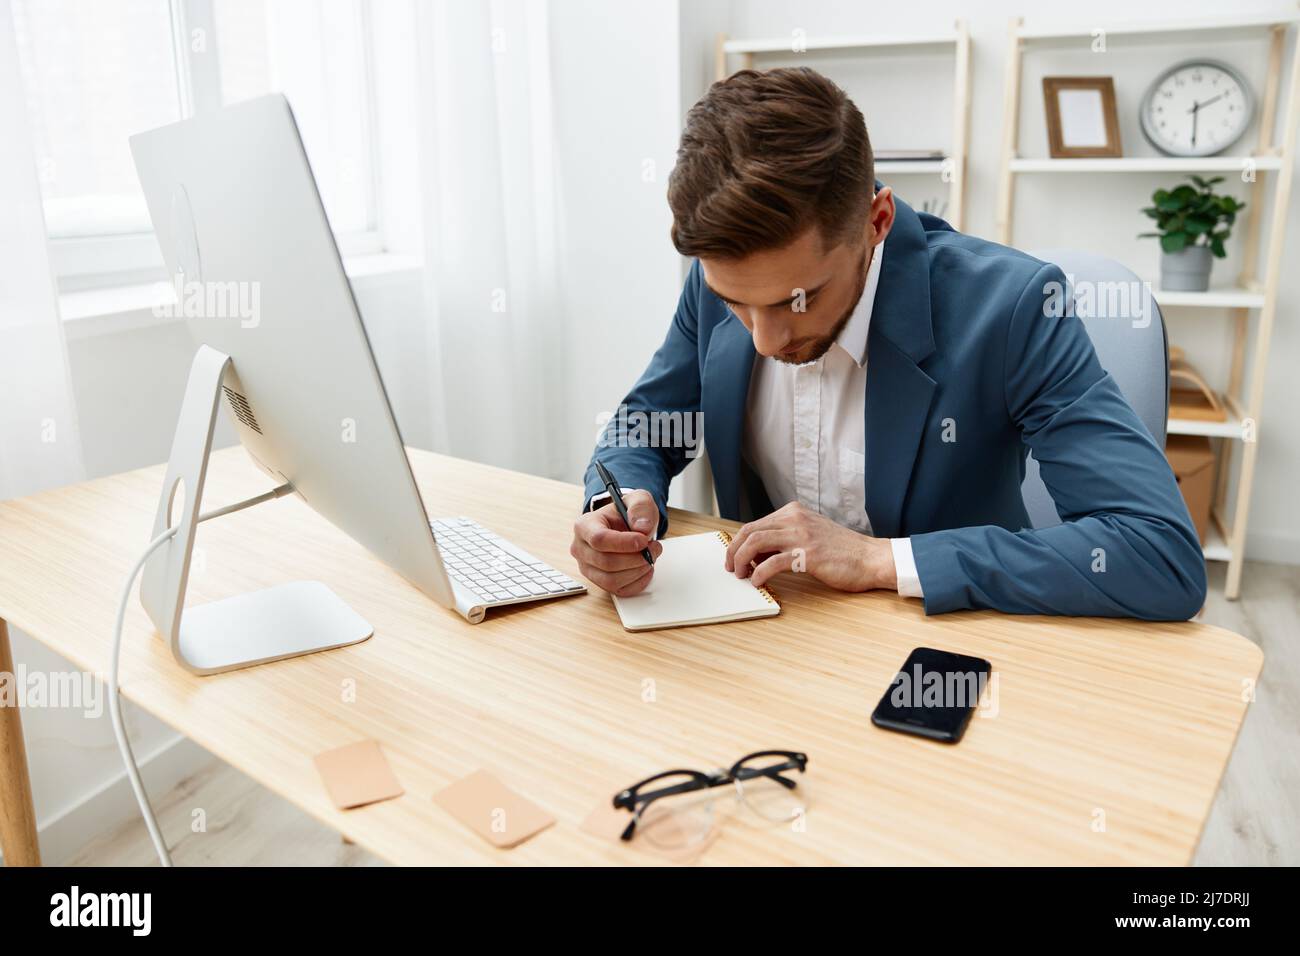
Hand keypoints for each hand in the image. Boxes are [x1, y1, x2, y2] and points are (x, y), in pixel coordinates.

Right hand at [571, 490, 663, 595]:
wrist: (625, 527)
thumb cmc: (627, 514)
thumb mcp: (638, 500)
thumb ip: (641, 507)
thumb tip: (641, 528)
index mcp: (584, 526)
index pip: (598, 539)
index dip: (624, 543)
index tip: (644, 540)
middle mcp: (581, 549)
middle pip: (606, 562)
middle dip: (636, 558)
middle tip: (654, 548)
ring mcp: (588, 568)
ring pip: (611, 580)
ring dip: (637, 571)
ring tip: (650, 557)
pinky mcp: (599, 582)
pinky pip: (619, 590)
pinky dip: (637, 582)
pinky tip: (644, 568)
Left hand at [723, 501, 897, 591]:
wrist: (870, 558)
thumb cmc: (842, 551)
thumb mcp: (809, 535)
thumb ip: (784, 539)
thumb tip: (756, 555)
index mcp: (793, 512)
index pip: (754, 524)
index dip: (738, 543)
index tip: (734, 558)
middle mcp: (795, 518)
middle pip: (749, 531)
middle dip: (733, 551)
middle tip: (731, 568)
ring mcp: (801, 535)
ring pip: (755, 542)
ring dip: (741, 560)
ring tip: (741, 575)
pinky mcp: (808, 554)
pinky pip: (772, 562)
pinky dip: (760, 573)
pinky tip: (759, 582)